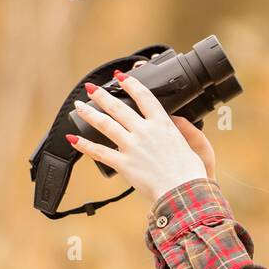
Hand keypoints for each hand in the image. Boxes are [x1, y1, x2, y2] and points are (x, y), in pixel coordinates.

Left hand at [68, 62, 212, 205]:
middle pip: (119, 108)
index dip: (131, 84)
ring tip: (79, 106)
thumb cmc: (191, 173)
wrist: (183, 191)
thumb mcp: (195, 145)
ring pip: (105, 125)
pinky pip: (99, 152)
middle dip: (102, 95)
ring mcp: (132, 147)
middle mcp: (145, 132)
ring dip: (89, 113)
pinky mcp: (124, 164)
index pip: (144, 97)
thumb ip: (183, 129)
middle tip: (91, 87)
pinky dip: (84, 145)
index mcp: (163, 125)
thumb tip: (175, 119)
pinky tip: (73, 139)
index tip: (121, 76)